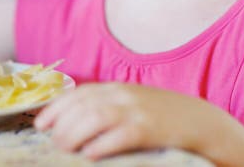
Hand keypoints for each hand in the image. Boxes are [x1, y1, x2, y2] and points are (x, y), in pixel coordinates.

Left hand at [35, 83, 214, 159]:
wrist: (202, 122)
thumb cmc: (163, 117)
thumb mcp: (133, 104)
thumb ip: (107, 106)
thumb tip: (73, 122)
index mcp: (117, 88)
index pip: (78, 93)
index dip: (56, 108)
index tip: (41, 124)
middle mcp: (124, 95)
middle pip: (81, 106)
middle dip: (62, 125)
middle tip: (55, 143)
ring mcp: (137, 111)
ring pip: (94, 118)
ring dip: (74, 134)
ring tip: (66, 150)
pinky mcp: (150, 129)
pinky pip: (119, 135)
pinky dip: (101, 145)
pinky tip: (90, 155)